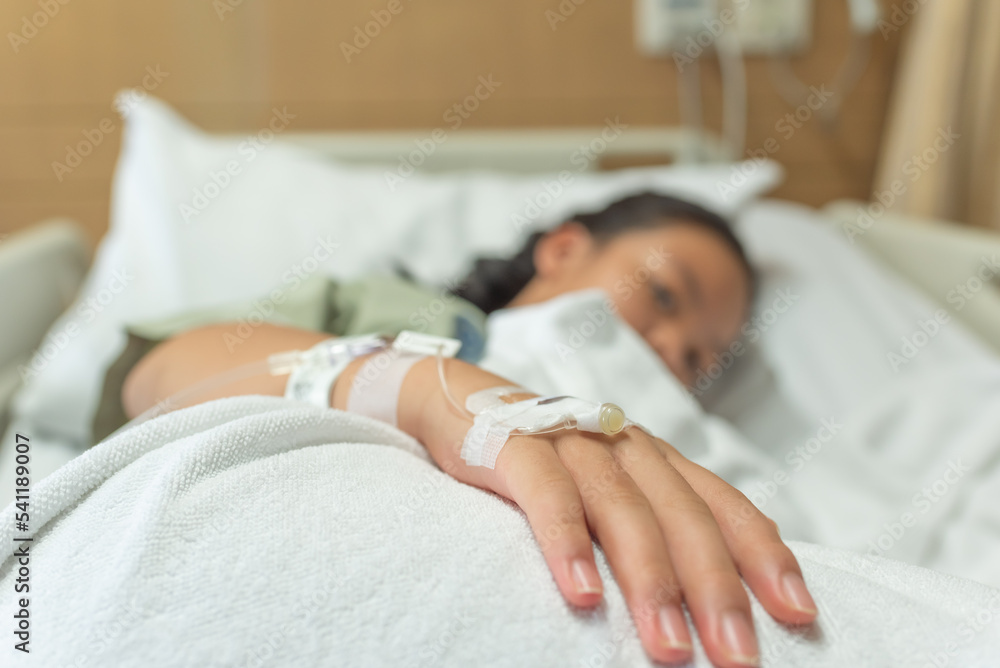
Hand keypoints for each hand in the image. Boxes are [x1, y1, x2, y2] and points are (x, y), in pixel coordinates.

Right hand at [481, 426, 816, 666]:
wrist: (465, 402)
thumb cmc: (549, 464)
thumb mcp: (611, 489)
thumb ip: (655, 526)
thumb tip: (707, 603)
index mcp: (658, 460)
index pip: (726, 505)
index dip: (766, 558)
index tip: (800, 615)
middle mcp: (626, 447)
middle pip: (685, 516)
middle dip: (717, 590)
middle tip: (738, 657)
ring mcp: (574, 443)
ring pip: (625, 510)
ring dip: (651, 581)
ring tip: (670, 648)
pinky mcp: (518, 447)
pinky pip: (549, 496)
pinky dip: (568, 544)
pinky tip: (584, 595)